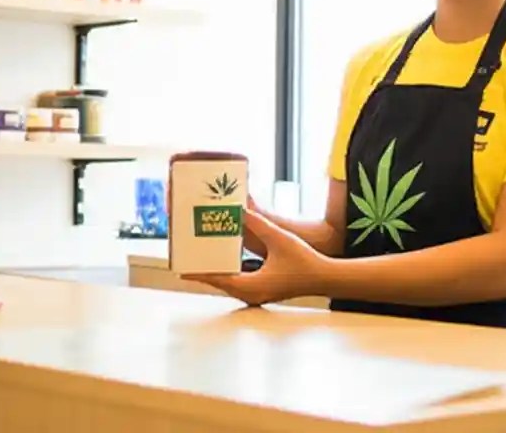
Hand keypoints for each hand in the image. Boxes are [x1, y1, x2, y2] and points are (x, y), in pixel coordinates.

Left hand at [184, 209, 328, 305]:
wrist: (324, 278)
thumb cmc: (304, 261)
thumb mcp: (279, 239)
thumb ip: (258, 224)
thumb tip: (238, 211)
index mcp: (252, 286)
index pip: (218, 280)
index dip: (199, 274)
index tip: (181, 269)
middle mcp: (252, 294)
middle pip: (220, 283)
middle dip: (204, 271)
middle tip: (189, 259)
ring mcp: (257, 295)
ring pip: (229, 285)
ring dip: (216, 273)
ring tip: (202, 259)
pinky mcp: (262, 292)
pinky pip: (238, 284)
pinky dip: (229, 274)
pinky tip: (225, 262)